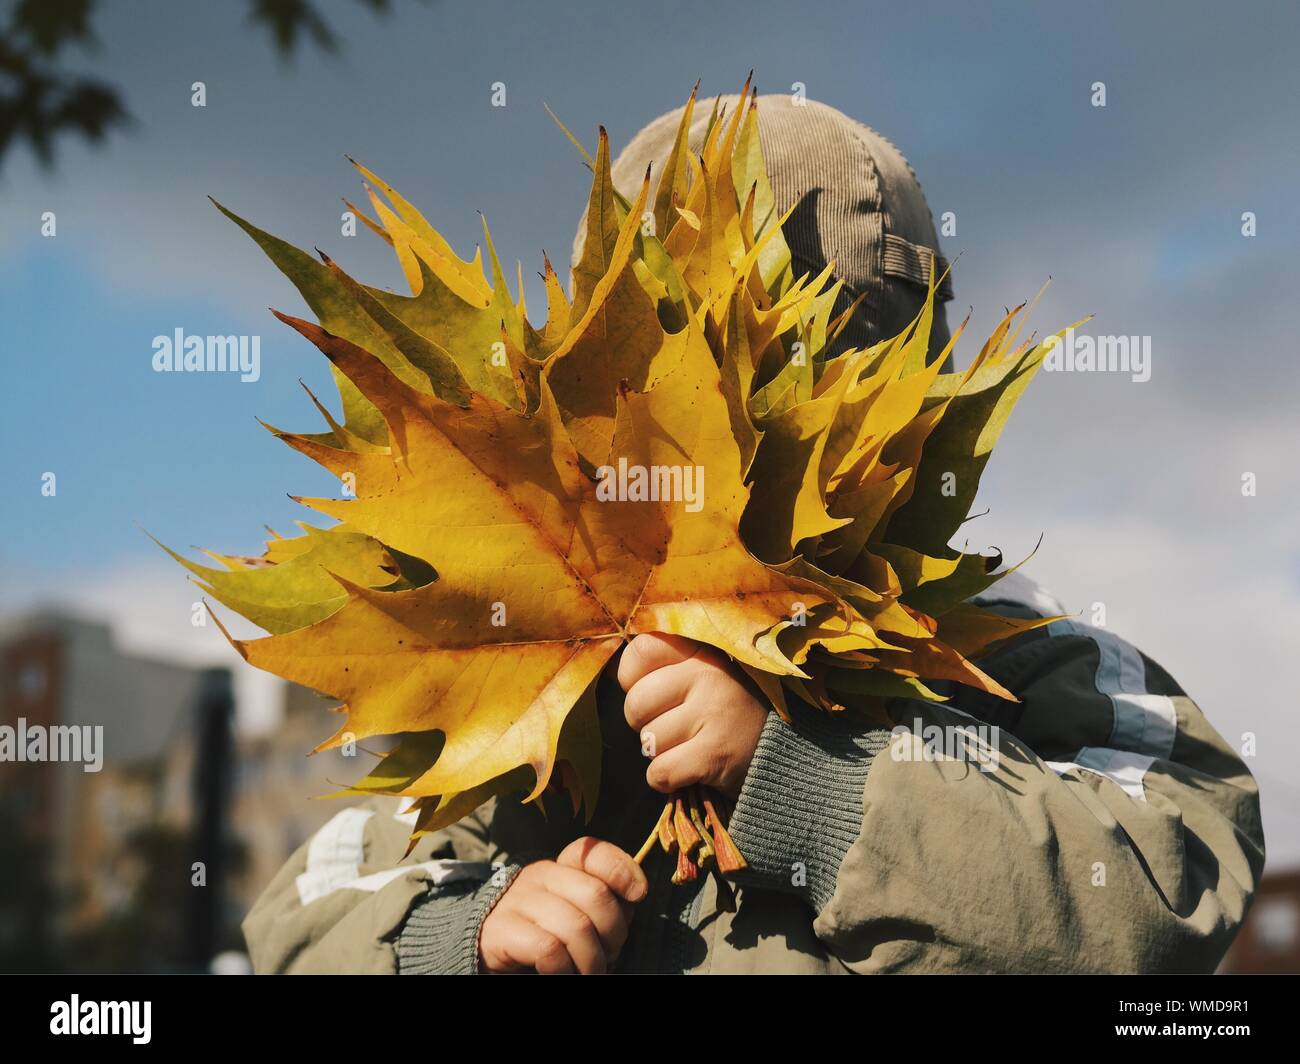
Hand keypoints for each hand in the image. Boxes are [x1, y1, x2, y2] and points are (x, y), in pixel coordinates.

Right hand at [478, 837, 646, 973]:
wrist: (483, 944)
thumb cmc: (541, 928)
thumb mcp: (573, 907)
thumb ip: (602, 902)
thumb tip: (632, 902)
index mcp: (562, 866)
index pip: (593, 852)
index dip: (622, 870)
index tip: (638, 896)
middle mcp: (541, 875)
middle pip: (595, 895)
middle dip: (614, 933)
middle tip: (610, 956)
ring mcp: (519, 901)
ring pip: (576, 927)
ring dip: (592, 960)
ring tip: (589, 973)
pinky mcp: (501, 931)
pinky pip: (549, 949)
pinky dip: (565, 969)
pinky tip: (562, 974)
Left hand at [617, 632, 767, 800]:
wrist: (786, 756)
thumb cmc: (733, 712)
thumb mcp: (708, 674)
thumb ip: (667, 665)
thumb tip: (616, 672)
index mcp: (703, 651)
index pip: (640, 650)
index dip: (633, 678)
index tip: (652, 691)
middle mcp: (709, 675)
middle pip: (635, 703)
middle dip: (645, 724)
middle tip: (676, 727)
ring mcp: (713, 714)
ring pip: (648, 743)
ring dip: (663, 753)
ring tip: (693, 746)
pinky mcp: (715, 755)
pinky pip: (660, 772)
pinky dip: (667, 780)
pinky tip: (690, 770)